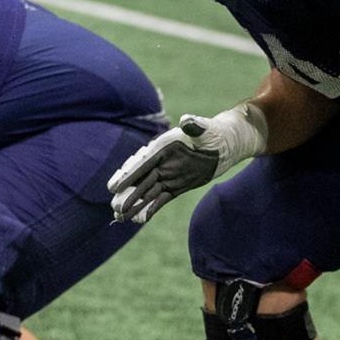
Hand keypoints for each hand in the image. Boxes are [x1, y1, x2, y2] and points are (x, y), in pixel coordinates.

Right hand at [106, 104, 265, 223]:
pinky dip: (150, 209)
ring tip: (119, 217)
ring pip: (146, 192)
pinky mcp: (175, 186)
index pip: (143, 163)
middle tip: (113, 207)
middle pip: (139, 180)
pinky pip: (160, 199)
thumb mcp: (206, 129)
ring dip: (134, 204)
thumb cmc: (215, 133)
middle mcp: (161, 162)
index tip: (114, 187)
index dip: (128, 175)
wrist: (225, 144)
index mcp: (163, 147)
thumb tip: (186, 120)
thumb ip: (195, 125)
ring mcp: (167, 175)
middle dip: (126, 194)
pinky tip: (138, 219)